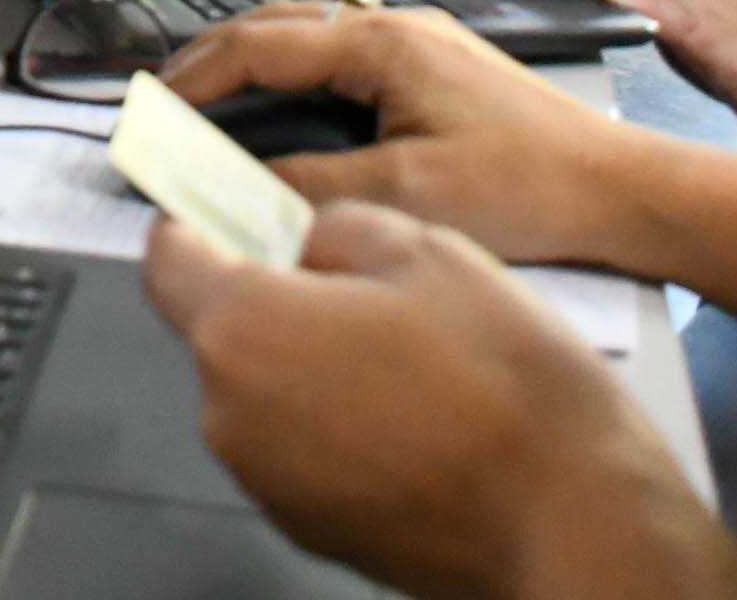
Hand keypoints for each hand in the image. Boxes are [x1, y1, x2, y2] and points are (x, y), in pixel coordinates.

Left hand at [139, 199, 736, 599]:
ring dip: (314, 364)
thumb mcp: (426, 249)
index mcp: (243, 328)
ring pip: (266, 389)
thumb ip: (336, 226)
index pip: (166, 256)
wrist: (571, 522)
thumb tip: (309, 237)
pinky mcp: (307, 525)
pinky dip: (338, 424)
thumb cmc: (508, 396)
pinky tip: (415, 414)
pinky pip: (299, 448)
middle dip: (279, 297)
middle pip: (222, 327)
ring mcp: (267, 479)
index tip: (223, 211)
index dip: (197, 223)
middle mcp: (233, 412)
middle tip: (365, 287)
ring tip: (412, 359)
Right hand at [162, 5, 632, 268]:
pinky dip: (295, 76)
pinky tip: (289, 112)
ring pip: (309, 35)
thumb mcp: (407, 195)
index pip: (256, 44)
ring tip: (213, 106)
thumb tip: (236, 190)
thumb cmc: (533, 186)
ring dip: (254, 64)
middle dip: (211, 60)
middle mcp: (396, 27)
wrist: (620, 188)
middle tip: (167, 102)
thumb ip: (310, 188)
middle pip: (274, 25)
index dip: (193, 77)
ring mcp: (419, 42)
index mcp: (381, 44)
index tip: (152, 107)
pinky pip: (342, 54)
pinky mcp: (437, 67)